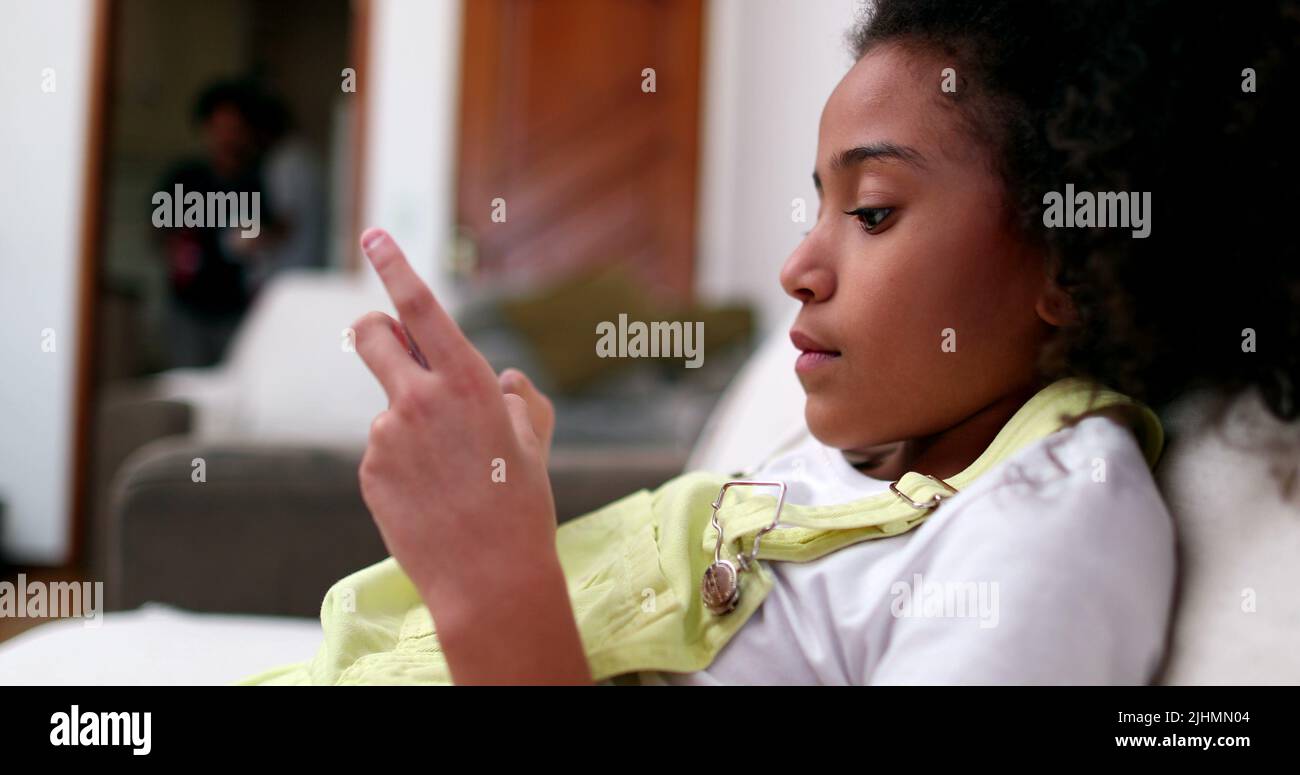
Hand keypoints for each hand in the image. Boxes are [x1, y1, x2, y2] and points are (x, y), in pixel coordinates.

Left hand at [351, 228, 587, 682]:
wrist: (489, 578)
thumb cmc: (523, 505)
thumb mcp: (536, 440)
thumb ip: (518, 397)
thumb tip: (500, 380)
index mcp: (466, 380)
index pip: (420, 307)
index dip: (394, 265)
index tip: (373, 235)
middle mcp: (418, 398)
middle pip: (371, 333)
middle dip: (376, 327)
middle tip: (388, 339)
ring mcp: (386, 435)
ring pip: (388, 406)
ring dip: (410, 425)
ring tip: (448, 475)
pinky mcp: (368, 469)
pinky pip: (383, 450)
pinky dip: (402, 464)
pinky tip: (430, 497)